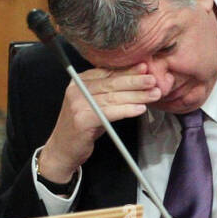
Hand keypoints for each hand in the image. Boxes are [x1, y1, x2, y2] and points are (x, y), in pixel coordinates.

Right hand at [36, 63, 159, 182]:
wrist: (62, 150)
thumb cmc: (82, 127)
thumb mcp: (93, 104)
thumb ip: (108, 91)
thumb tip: (136, 78)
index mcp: (79, 81)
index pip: (107, 72)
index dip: (127, 69)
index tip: (145, 67)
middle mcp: (76, 90)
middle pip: (111, 83)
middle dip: (135, 81)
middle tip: (153, 80)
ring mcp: (78, 104)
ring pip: (113, 97)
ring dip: (136, 95)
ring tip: (153, 94)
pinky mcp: (82, 120)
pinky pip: (110, 112)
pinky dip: (127, 110)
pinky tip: (140, 109)